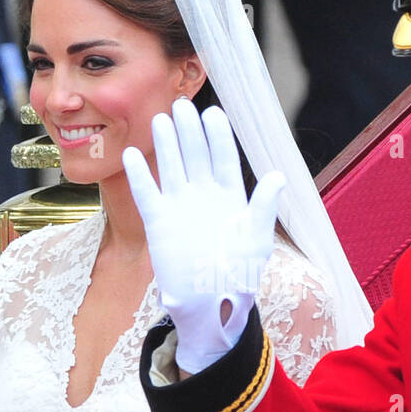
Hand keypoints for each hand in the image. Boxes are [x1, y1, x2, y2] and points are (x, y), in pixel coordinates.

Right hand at [123, 99, 285, 373]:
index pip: (224, 158)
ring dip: (167, 144)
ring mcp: (180, 207)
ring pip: (172, 167)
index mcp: (230, 196)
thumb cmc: (239, 274)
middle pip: (196, 155)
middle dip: (190, 130)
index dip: (219, 135)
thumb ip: (264, 206)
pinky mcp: (159, 222)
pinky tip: (132, 155)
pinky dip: (140, 175)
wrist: (211, 306)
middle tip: (182, 105)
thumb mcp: (257, 240)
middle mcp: (204, 195)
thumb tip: (277, 176)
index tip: (213, 113)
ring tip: (161, 119)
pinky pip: (147, 194)